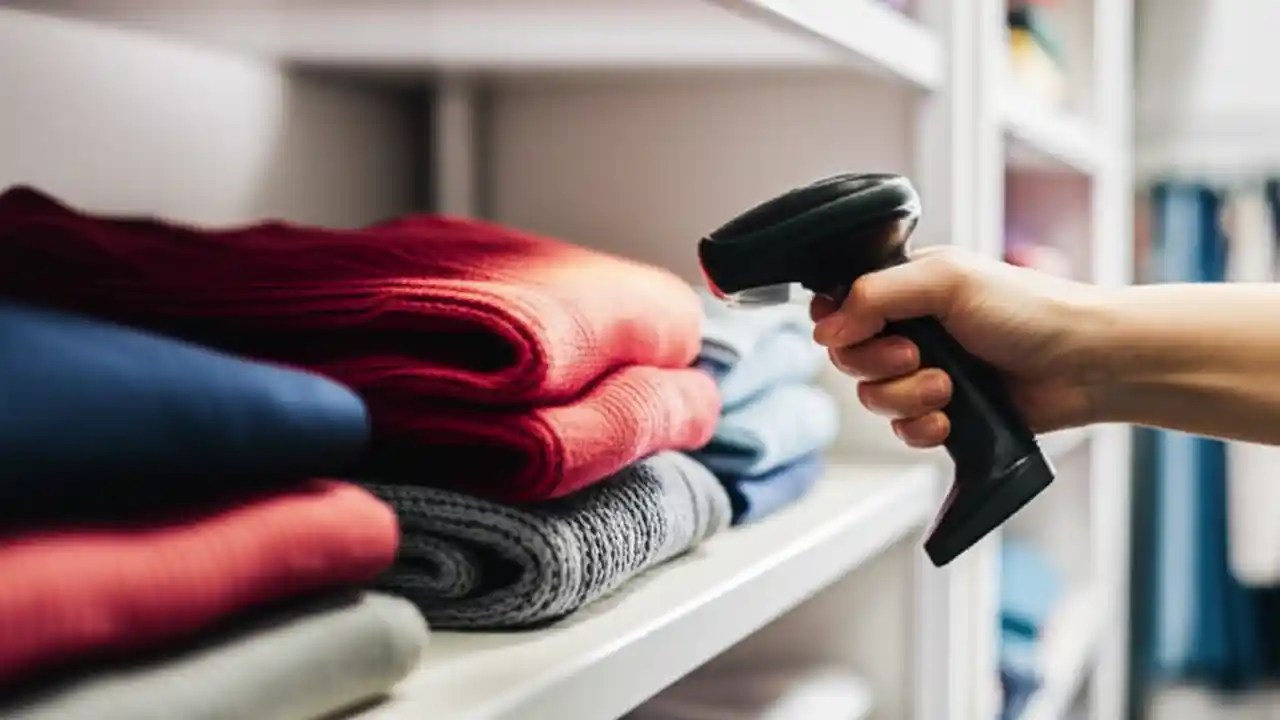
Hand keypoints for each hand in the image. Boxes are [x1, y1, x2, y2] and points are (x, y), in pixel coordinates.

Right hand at [811, 247, 1107, 447]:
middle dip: (878, 363)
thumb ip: (877, 294)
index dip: (839, 324)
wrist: (1084, 364)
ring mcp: (926, 373)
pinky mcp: (944, 414)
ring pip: (874, 398)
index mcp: (907, 288)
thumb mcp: (946, 281)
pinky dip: (920, 428)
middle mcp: (912, 329)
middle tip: (915, 354)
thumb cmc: (1030, 310)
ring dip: (906, 397)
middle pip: (850, 358)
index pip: (841, 306)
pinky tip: (949, 420)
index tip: (855, 331)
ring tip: (948, 388)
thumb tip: (825, 326)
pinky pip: (903, 431)